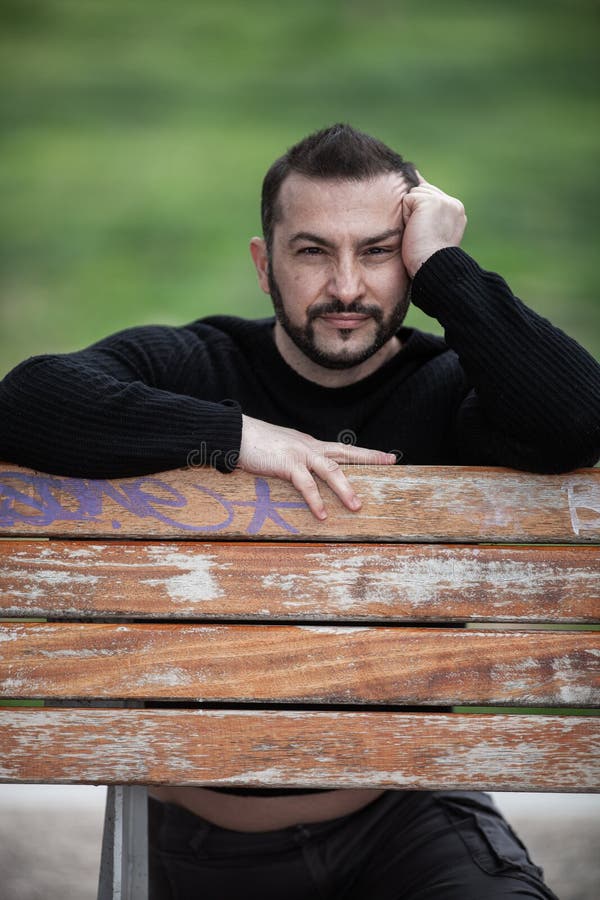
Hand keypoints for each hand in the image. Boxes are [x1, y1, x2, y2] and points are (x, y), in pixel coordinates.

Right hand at [238, 415, 396, 519]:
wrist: (235, 433)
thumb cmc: (253, 444)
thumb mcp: (280, 450)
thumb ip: (293, 461)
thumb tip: (301, 475)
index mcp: (308, 444)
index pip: (342, 449)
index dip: (364, 454)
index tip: (386, 456)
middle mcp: (309, 446)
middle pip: (345, 452)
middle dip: (369, 458)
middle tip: (390, 461)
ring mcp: (299, 453)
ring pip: (330, 470)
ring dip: (345, 489)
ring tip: (356, 506)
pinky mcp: (287, 464)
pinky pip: (306, 484)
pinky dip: (315, 500)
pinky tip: (322, 514)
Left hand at [401, 173, 466, 277]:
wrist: (431, 265)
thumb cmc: (427, 258)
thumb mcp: (434, 233)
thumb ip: (431, 216)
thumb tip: (413, 200)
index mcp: (456, 211)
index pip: (430, 195)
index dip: (419, 212)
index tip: (424, 232)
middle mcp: (453, 203)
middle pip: (421, 191)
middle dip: (415, 212)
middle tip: (422, 234)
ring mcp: (444, 200)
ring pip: (413, 194)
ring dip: (410, 214)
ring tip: (419, 232)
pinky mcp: (431, 201)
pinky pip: (407, 199)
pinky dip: (406, 216)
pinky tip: (415, 229)